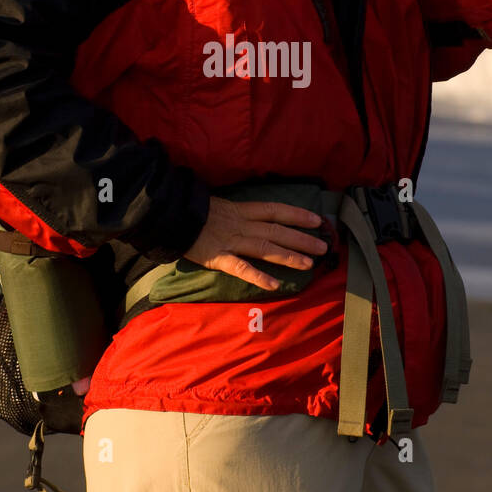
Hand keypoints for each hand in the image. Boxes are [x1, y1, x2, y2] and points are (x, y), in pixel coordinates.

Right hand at [184, 196, 328, 290]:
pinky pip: (241, 268)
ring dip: (288, 256)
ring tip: (309, 264)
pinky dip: (258, 276)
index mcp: (241, 210)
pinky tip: (274, 285)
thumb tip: (255, 220)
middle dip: (301, 238)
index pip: (275, 210)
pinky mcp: (218, 257)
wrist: (167, 216)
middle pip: (277, 230)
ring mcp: (230, 241)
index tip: (317, 220)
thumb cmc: (192, 212)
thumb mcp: (220, 207)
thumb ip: (237, 214)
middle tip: (323, 246)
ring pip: (265, 247)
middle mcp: (241, 224)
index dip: (297, 214)